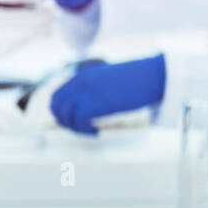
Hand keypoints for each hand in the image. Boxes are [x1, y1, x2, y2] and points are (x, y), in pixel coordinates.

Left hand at [50, 54, 166, 135]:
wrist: (150, 75)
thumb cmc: (138, 78)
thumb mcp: (110, 78)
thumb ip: (96, 87)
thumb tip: (94, 104)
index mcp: (82, 75)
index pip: (57, 95)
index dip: (61, 111)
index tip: (72, 120)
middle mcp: (79, 83)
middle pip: (56, 106)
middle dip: (64, 121)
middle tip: (79, 128)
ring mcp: (85, 93)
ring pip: (65, 115)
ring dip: (74, 127)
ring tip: (90, 131)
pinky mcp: (94, 103)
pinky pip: (78, 122)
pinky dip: (84, 131)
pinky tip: (96, 132)